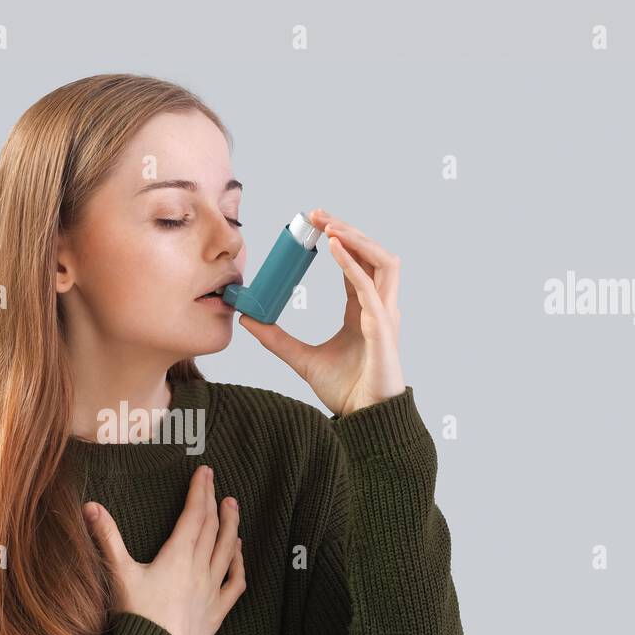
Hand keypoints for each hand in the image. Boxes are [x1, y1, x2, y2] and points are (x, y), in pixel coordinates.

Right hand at [83, 464, 244, 634]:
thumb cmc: (134, 617)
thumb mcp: (118, 574)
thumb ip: (106, 537)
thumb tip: (90, 506)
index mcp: (177, 556)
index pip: (194, 515)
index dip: (199, 491)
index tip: (204, 472)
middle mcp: (200, 569)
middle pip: (212, 528)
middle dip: (214, 502)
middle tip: (216, 483)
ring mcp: (211, 591)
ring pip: (228, 551)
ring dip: (231, 526)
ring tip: (232, 508)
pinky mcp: (216, 612)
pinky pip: (235, 583)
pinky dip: (239, 564)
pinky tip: (238, 553)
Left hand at [238, 207, 406, 415]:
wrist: (363, 420)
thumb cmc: (345, 392)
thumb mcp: (302, 359)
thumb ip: (277, 339)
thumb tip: (249, 320)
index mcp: (363, 310)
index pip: (356, 264)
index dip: (339, 241)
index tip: (312, 225)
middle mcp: (378, 308)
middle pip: (372, 254)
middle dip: (348, 229)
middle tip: (317, 215)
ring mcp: (385, 316)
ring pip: (382, 261)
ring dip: (357, 239)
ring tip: (329, 225)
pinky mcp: (383, 328)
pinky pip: (370, 288)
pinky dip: (353, 265)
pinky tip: (334, 249)